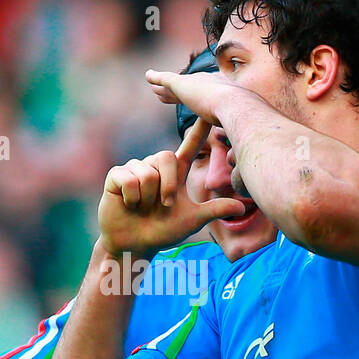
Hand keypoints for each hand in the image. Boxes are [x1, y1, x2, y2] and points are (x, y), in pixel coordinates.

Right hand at [98, 119, 246, 258]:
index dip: (198, 131)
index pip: (189, 147)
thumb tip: (242, 207)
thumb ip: (214, 210)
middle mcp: (156, 166)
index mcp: (175, 173)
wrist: (134, 245)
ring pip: (147, 172)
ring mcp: (135, 169)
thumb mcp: (192, 220)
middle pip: (166, 157)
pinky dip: (132, 198)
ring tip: (142, 207)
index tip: (208, 113)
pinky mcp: (117, 175)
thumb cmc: (162, 232)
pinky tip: (128, 204)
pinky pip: (129, 179)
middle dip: (167, 185)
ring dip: (148, 197)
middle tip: (163, 205)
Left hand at [145, 68, 235, 123]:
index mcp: (223, 88)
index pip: (204, 93)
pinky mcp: (181, 83)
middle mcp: (209, 80)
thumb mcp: (238, 124)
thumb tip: (237, 147)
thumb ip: (233, 130)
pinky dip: (155, 77)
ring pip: (173, 84)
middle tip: (166, 93)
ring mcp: (195, 80)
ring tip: (154, 87)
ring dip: (163, 87)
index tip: (188, 99)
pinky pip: (163, 78)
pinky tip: (148, 76)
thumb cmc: (242, 119)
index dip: (194, 96)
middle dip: (176, 91)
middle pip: (187, 87)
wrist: (236, 105)